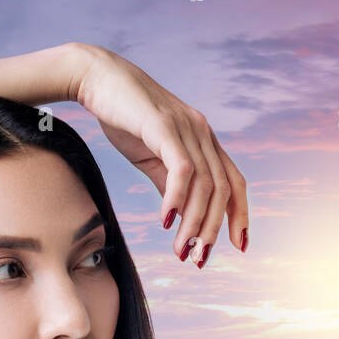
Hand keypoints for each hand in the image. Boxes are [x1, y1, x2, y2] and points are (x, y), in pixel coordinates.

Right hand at [71, 43, 248, 266]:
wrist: (97, 78)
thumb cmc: (123, 117)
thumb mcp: (151, 157)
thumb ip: (170, 184)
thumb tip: (182, 217)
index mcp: (204, 140)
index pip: (234, 182)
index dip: (240, 215)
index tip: (238, 246)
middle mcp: (203, 133)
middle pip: (222, 190)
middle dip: (213, 230)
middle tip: (197, 259)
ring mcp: (186, 128)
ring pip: (204, 185)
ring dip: (193, 223)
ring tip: (180, 250)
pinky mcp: (164, 126)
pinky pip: (181, 169)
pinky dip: (176, 198)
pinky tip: (165, 221)